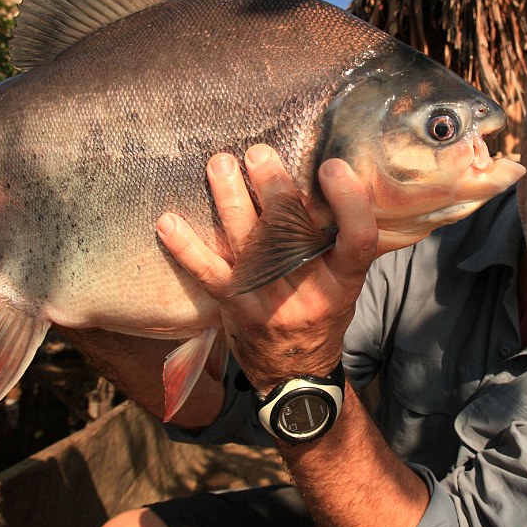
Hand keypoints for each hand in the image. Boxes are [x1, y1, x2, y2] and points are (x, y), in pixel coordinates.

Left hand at [156, 144, 377, 392]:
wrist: (294, 374)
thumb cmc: (321, 313)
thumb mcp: (344, 282)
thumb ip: (336, 240)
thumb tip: (318, 177)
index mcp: (344, 281)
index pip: (358, 238)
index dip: (349, 200)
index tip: (331, 166)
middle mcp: (309, 291)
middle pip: (292, 232)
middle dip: (274, 187)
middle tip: (258, 153)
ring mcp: (268, 299)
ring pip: (248, 243)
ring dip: (230, 198)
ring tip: (220, 164)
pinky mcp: (234, 306)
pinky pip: (207, 273)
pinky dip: (185, 247)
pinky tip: (167, 221)